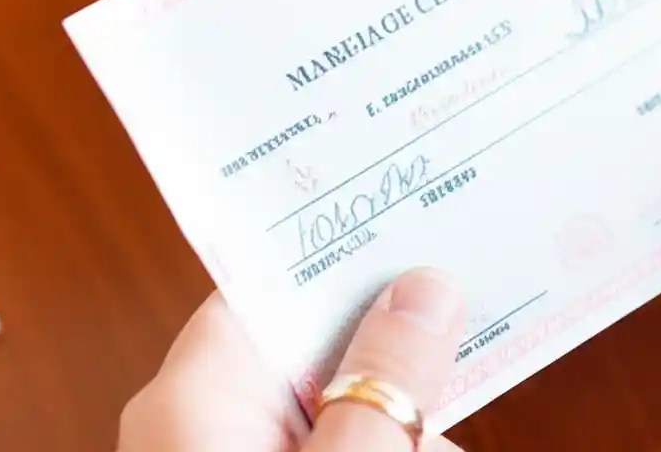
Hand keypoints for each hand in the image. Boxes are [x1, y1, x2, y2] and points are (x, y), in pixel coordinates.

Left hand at [118, 268, 465, 451]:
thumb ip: (384, 383)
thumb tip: (425, 289)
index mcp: (195, 393)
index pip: (276, 279)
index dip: (353, 252)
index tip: (425, 230)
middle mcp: (199, 416)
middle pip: (322, 346)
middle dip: (398, 368)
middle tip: (465, 363)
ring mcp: (223, 451)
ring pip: (337, 406)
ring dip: (397, 425)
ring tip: (436, 444)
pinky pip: (326, 441)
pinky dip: (374, 447)